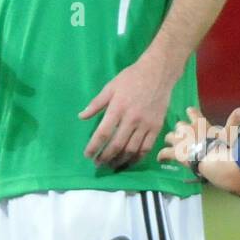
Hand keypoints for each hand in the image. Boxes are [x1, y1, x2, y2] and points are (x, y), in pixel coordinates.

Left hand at [79, 52, 174, 168]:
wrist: (158, 73)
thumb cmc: (131, 78)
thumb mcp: (110, 87)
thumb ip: (96, 104)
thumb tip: (81, 116)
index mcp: (117, 108)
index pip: (103, 133)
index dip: (94, 147)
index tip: (87, 155)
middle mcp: (132, 119)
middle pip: (117, 145)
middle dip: (105, 157)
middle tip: (98, 164)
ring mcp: (146, 125)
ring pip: (132, 150)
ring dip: (120, 161)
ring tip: (111, 165)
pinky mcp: (157, 127)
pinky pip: (146, 148)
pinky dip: (137, 158)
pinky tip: (129, 162)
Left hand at [158, 105, 239, 170]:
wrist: (212, 158)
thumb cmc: (222, 145)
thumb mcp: (230, 133)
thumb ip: (234, 121)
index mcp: (201, 124)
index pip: (193, 113)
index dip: (191, 113)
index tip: (189, 111)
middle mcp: (188, 130)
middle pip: (179, 125)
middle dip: (179, 129)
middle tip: (180, 134)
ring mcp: (180, 141)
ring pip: (169, 137)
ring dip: (170, 140)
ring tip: (170, 144)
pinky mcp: (175, 153)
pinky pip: (164, 153)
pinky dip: (162, 156)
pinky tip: (160, 159)